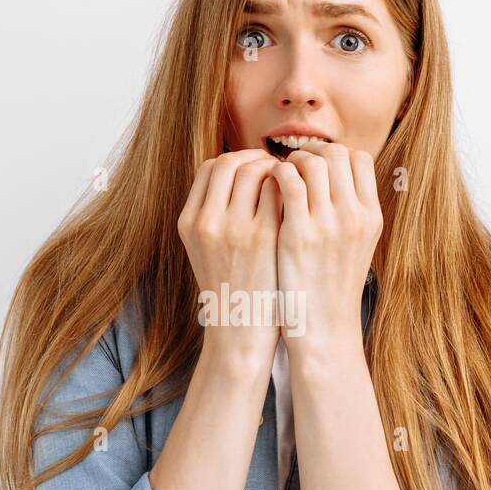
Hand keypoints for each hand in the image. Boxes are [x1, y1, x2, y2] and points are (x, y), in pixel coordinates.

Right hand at [178, 149, 284, 373]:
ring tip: (292, 180)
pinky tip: (301, 197)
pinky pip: (279, 192)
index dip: (235, 160)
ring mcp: (234, 228)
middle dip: (256, 157)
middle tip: (278, 166)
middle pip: (231, 162)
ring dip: (277, 168)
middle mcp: (206, 221)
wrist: (242, 332)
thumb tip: (244, 173)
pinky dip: (291, 187)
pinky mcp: (263, 238)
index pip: (210, 168)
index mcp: (189, 222)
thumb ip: (217, 213)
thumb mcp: (208, 250)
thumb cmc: (234, 289)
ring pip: (255, 171)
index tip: (255, 166)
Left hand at [275, 141, 382, 360]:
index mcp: (371, 216)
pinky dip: (275, 176)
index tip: (314, 161)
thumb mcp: (355, 246)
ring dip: (290, 162)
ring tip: (276, 174)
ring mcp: (328, 224)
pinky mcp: (299, 235)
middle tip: (290, 162)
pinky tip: (266, 187)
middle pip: (336, 154)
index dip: (334, 152)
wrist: (323, 329)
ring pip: (311, 163)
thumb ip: (349, 211)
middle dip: (309, 151)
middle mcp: (354, 216)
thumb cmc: (331, 287)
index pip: (359, 158)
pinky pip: (287, 183)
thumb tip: (332, 177)